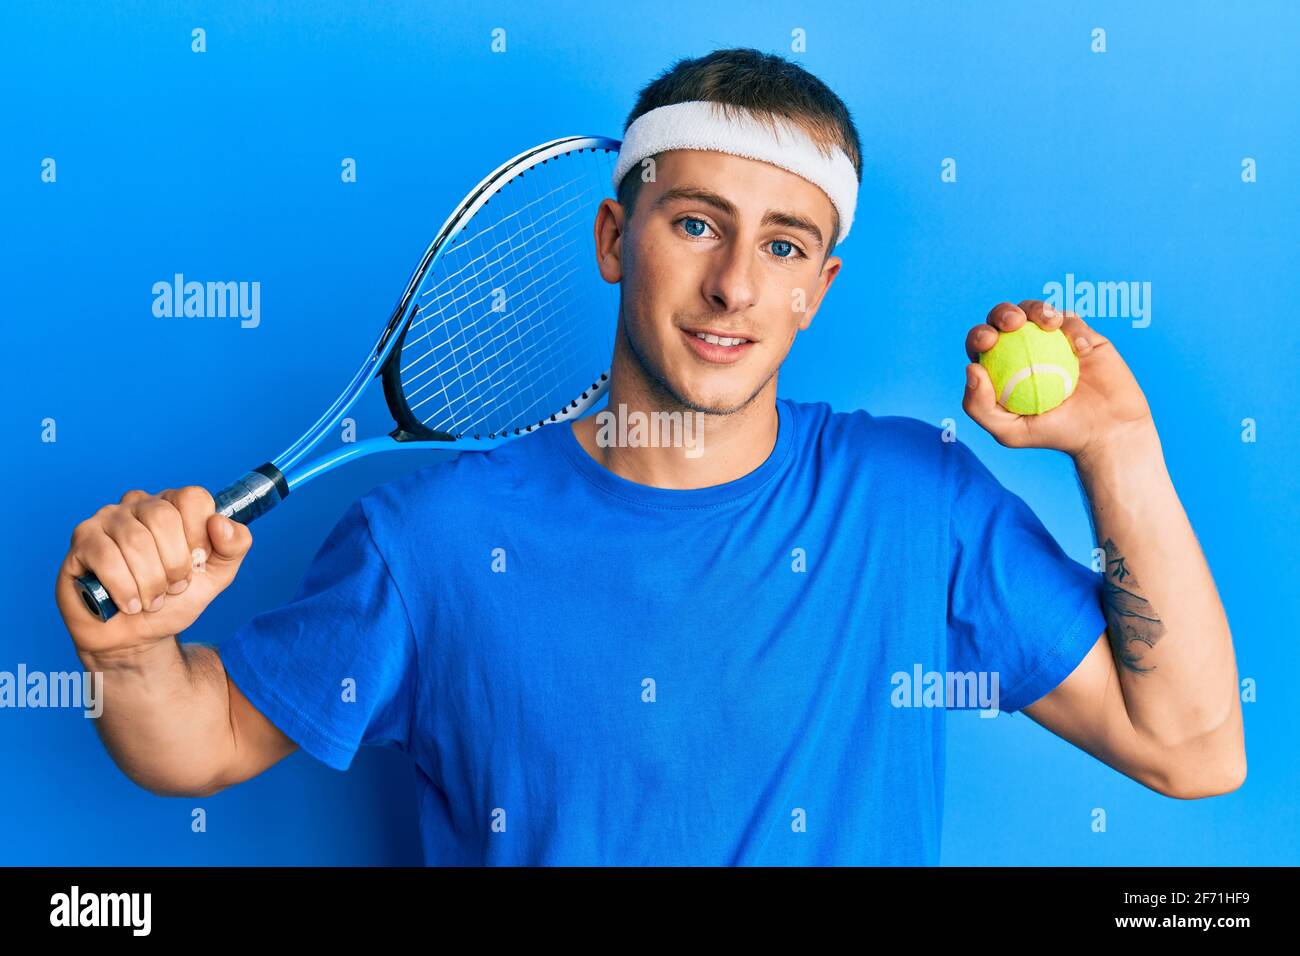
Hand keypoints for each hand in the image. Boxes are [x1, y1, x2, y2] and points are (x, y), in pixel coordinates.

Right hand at [55, 486, 252, 657]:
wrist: (136, 637)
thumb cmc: (174, 600)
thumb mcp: (217, 575)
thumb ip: (234, 546)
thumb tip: (220, 522)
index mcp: (174, 505)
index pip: (192, 497)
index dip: (199, 535)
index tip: (197, 564)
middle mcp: (140, 504)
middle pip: (163, 517)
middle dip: (174, 564)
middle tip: (174, 587)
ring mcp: (107, 519)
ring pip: (135, 540)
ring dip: (150, 582)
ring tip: (151, 600)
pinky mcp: (82, 540)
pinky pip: (106, 557)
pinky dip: (124, 588)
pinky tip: (129, 603)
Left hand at [962, 300, 1153, 456]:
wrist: (1107, 430)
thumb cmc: (1056, 434)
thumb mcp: (1011, 432)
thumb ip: (981, 407)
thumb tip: (971, 368)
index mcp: (1000, 366)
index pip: (982, 344)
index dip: (979, 335)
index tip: (988, 341)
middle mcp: (1022, 348)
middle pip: (1005, 318)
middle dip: (1003, 312)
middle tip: (1013, 323)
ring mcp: (1052, 338)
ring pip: (1037, 310)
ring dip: (1038, 309)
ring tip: (1050, 324)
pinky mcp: (1079, 333)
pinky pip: (1073, 320)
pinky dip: (1075, 330)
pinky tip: (1081, 349)